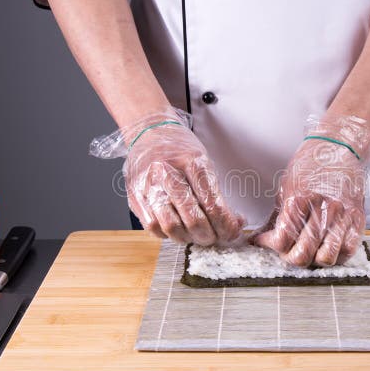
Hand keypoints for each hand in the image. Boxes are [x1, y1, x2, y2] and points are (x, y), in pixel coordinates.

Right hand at [91, 109, 242, 244]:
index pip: (212, 204)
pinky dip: (167, 234)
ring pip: (170, 227)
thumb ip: (217, 195)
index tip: (231, 232)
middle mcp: (167, 173)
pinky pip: (152, 226)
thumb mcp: (204, 162)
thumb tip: (234, 224)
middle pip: (192, 219)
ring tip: (195, 235)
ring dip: (188, 238)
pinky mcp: (135, 196)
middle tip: (214, 237)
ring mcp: (148, 186)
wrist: (149, 132)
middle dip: (208, 236)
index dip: (226, 225)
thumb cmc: (180, 149)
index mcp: (192, 162)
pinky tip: (176, 228)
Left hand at [252, 115, 369, 266]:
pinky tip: (328, 247)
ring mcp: (341, 215)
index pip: (281, 240)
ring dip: (314, 259)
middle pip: (302, 255)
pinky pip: (348, 250)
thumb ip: (276, 217)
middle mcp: (321, 209)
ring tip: (310, 250)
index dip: (270, 246)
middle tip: (288, 249)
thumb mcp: (285, 188)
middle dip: (290, 257)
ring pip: (326, 258)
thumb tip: (260, 239)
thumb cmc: (309, 165)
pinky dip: (337, 256)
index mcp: (298, 200)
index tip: (268, 242)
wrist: (337, 147)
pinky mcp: (357, 218)